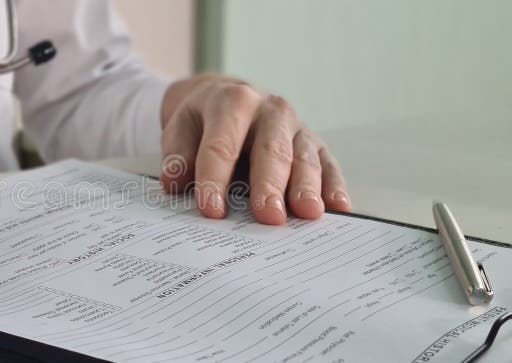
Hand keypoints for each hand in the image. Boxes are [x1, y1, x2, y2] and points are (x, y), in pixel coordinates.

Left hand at [159, 75, 350, 224]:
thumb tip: (175, 183)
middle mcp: (270, 110)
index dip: (214, 180)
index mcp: (232, 102)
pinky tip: (338, 207)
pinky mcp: (315, 143)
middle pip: (270, 151)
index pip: (221, 146)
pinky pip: (328, 164)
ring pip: (304, 157)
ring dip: (307, 187)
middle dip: (269, 185)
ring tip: (307, 214)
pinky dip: (334, 186)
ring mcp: (297, 127)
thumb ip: (177, 156)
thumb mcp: (180, 129)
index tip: (212, 211)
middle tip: (269, 216)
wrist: (229, 98)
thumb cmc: (204, 121)